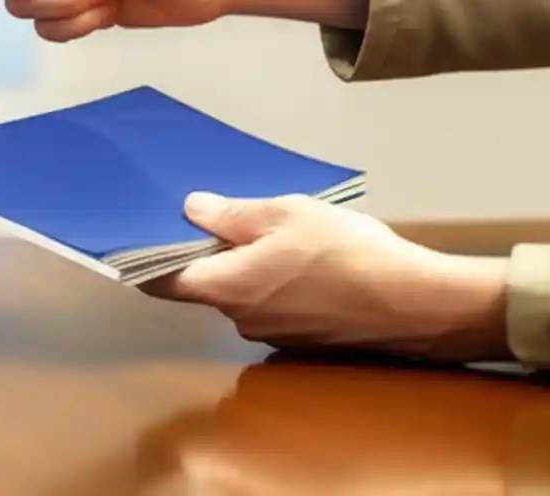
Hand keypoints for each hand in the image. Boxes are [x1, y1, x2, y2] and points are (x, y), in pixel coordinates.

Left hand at [140, 193, 512, 362]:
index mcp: (227, 287)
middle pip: (207, 284)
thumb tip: (193, 209)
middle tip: (234, 216)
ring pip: (245, 293)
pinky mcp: (302, 340)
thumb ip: (233, 214)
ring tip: (288, 235)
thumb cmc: (350, 254)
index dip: (145, 262)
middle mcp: (241, 318)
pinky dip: (281, 284)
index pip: (162, 282)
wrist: (417, 305)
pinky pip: (276, 306)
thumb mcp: (287, 214)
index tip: (132, 243)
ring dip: (253, 267)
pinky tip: (312, 262)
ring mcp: (272, 334)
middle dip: (214, 253)